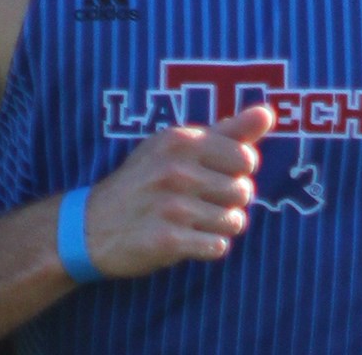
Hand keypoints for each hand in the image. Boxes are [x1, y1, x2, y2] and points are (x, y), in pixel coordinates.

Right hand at [78, 105, 272, 278]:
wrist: (92, 225)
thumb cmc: (144, 181)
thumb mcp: (178, 146)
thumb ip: (229, 131)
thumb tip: (269, 114)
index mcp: (181, 141)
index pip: (246, 158)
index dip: (236, 171)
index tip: (212, 175)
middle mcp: (176, 170)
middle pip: (243, 192)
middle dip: (228, 201)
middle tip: (197, 201)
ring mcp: (171, 206)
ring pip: (235, 222)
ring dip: (219, 226)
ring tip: (192, 220)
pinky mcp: (168, 240)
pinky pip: (218, 247)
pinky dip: (206, 247)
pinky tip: (185, 239)